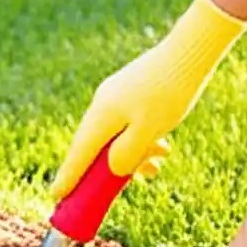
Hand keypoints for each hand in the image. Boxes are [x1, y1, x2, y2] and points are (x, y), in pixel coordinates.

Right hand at [50, 0, 246, 199]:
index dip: (68, 177)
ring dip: (132, 157)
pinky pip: (127, 126)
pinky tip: (161, 147)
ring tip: (156, 167)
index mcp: (102, 117)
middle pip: (94, 148)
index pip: (79, 155)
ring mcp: (115, 98)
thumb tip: (113, 169)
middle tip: (104, 194)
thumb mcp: (149, 131)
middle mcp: (102, 107)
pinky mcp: (131, 93)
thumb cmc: (170, 93)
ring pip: (115, 138)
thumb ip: (127, 155)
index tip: (56, 195)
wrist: (190, 51)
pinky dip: (139, 141)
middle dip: (103, 172)